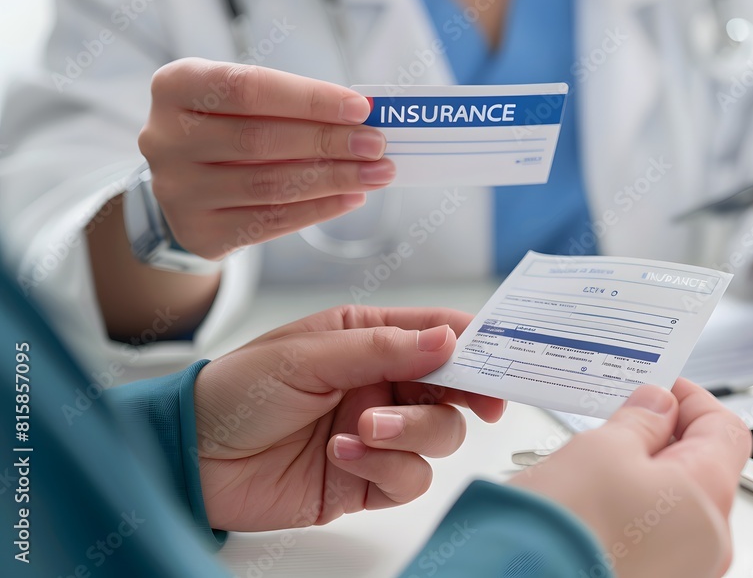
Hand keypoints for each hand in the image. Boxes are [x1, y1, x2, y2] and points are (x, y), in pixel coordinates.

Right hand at [138, 58, 394, 258]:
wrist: (187, 182)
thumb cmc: (228, 125)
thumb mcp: (243, 100)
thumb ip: (290, 103)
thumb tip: (360, 118)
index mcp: (175, 86)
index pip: (249, 88)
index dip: (309, 99)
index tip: (361, 108)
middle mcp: (165, 138)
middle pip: (260, 140)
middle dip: (328, 142)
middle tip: (376, 145)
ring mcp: (177, 189)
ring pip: (269, 185)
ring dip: (333, 179)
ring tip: (376, 173)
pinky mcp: (198, 231)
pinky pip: (269, 222)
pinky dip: (317, 209)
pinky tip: (350, 198)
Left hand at [192, 305, 503, 531]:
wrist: (191, 458)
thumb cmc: (236, 390)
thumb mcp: (308, 355)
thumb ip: (383, 349)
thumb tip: (448, 339)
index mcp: (367, 338)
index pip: (437, 333)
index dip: (475, 344)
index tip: (501, 359)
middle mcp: (380, 383)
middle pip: (452, 389)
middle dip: (463, 395)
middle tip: (475, 401)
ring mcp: (377, 432)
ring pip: (439, 435)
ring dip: (411, 431)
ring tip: (364, 428)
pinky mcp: (366, 480)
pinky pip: (409, 478)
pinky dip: (386, 468)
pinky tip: (344, 454)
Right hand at [510, 381, 751, 577]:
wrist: (523, 576)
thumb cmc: (565, 527)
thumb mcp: (603, 447)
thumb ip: (641, 419)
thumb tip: (657, 404)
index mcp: (709, 499)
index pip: (725, 428)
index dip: (691, 399)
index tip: (659, 388)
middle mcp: (710, 543)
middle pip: (704, 469)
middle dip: (665, 438)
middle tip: (623, 421)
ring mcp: (687, 570)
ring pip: (678, 505)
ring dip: (647, 476)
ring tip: (600, 467)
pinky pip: (658, 537)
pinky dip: (636, 511)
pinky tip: (598, 503)